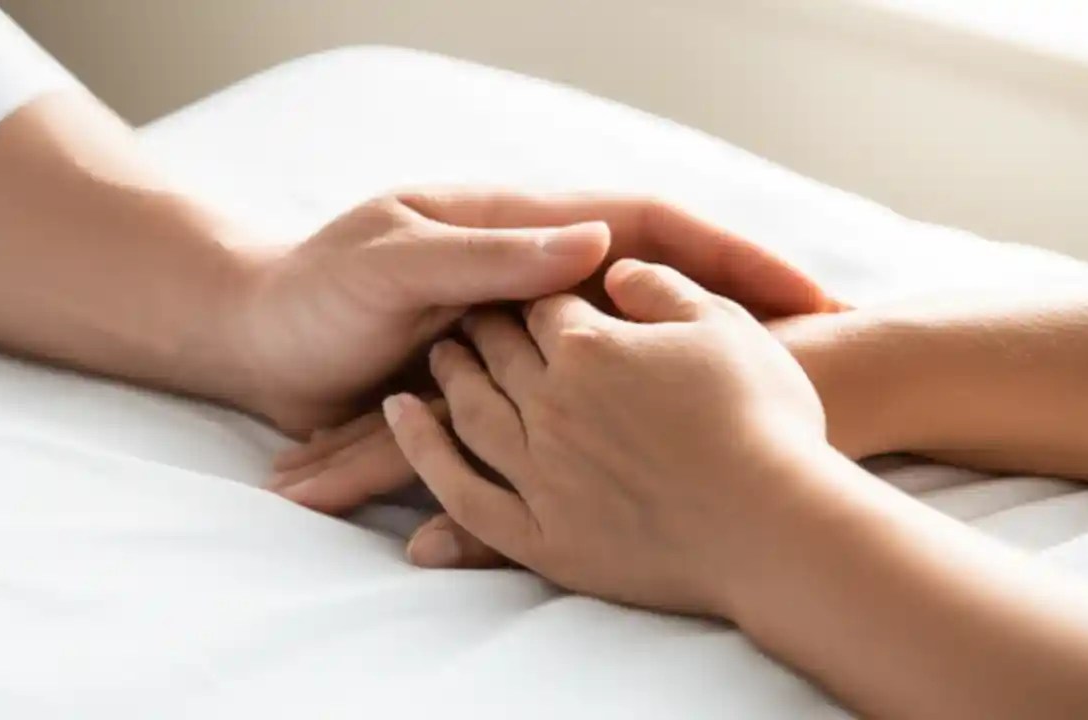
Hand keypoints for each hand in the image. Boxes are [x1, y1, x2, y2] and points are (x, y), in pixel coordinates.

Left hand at [269, 192, 841, 516]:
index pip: (649, 229)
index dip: (732, 256)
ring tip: (795, 389)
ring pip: (631, 346)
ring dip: (705, 363)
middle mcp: (538, 279)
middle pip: (663, 288)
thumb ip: (488, 251)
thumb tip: (594, 240)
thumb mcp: (396, 261)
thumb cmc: (316, 293)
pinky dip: (633, 414)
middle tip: (829, 349)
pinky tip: (688, 439)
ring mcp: (529, 334)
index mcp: (521, 232)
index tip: (810, 294)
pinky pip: (581, 397)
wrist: (258, 341)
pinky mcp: (505, 385)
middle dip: (746, 312)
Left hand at [383, 259, 826, 614]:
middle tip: (467, 317)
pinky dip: (426, 455)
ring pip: (471, 411)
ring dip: (450, 378)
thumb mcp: (724, 327)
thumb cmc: (767, 419)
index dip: (540, 290)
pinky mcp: (541, 535)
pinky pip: (464, 491)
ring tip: (438, 361)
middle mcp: (551, 403)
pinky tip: (409, 427)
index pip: (546, 302)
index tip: (532, 286)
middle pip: (498, 350)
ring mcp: (539, 470)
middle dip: (482, 327)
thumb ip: (661, 287)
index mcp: (591, 345)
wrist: (781, 534)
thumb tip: (612, 265)